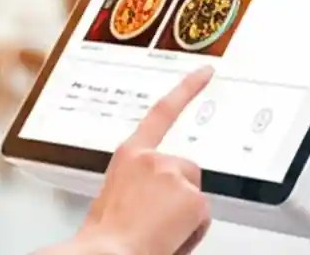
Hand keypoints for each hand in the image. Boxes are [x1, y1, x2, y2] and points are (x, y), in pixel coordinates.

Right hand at [61, 67, 214, 254]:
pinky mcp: (193, 197)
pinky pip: (202, 218)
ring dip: (182, 216)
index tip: (205, 73)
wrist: (106, 254)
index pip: (162, 112)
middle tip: (154, 221)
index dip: (186, 89)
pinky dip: (190, 232)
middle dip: (179, 195)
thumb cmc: (105, 235)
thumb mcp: (114, 197)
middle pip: (187, 171)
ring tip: (156, 233)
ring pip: (194, 197)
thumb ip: (138, 183)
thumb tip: (152, 196)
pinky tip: (169, 238)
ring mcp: (175, 175)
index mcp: (129, 155)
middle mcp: (154, 159)